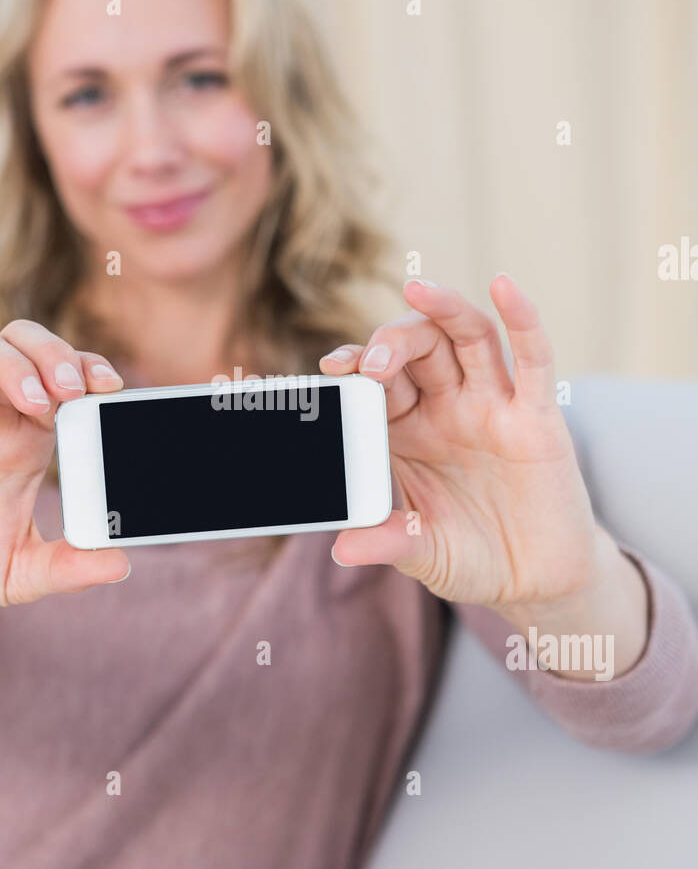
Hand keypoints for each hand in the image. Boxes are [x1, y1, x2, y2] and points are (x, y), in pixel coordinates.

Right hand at [0, 321, 130, 638]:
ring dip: (15, 364)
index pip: (63, 378)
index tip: (112, 388)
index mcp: (26, 440)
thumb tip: (122, 564)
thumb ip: (67, 568)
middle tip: (76, 389)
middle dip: (56, 354)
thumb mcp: (17, 575)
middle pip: (26, 345)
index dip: (89, 369)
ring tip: (37, 402)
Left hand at [320, 274, 605, 615]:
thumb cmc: (473, 559)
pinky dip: (522, 318)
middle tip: (372, 364)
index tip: (330, 368)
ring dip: (444, 310)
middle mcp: (448, 407)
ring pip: (468, 337)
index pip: (377, 382)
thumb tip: (342, 549)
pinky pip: (533, 358)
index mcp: (408, 431)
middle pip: (418, 348)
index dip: (355, 366)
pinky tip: (504, 287)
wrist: (537, 581)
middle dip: (391, 343)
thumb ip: (389, 543)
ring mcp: (493, 406)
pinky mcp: (538, 417)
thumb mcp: (425, 554)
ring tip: (418, 290)